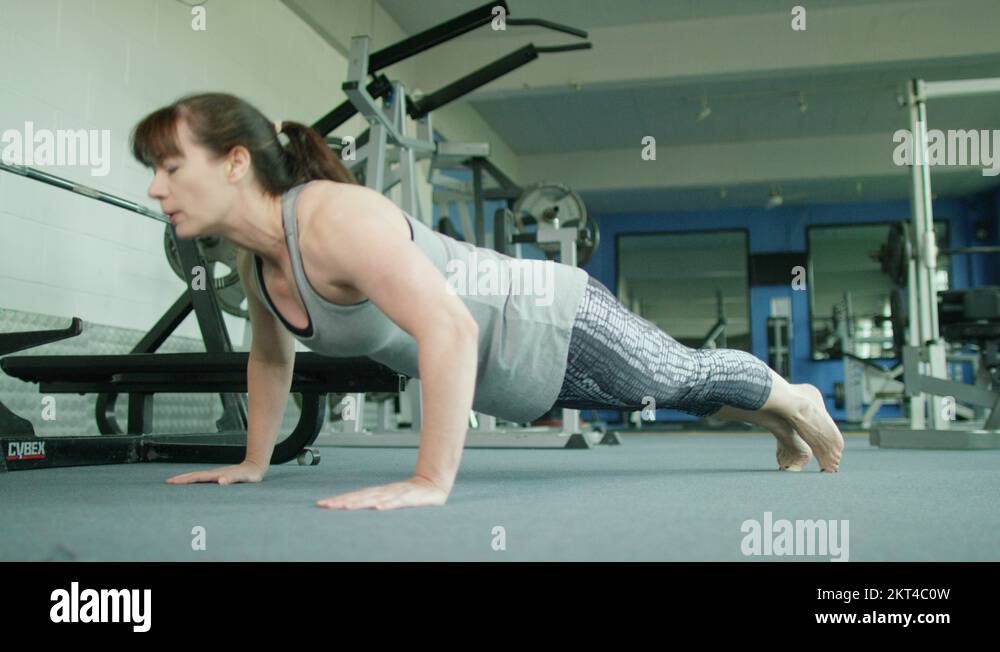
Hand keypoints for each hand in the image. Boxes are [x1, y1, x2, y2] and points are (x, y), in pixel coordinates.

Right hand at [166, 461, 264, 484]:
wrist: (255, 466)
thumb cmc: (250, 475)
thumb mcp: (243, 478)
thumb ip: (233, 479)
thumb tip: (221, 482)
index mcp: (217, 475)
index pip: (197, 478)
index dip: (185, 480)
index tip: (173, 481)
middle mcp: (214, 474)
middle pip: (194, 476)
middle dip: (181, 479)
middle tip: (167, 482)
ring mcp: (216, 475)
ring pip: (197, 476)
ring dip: (186, 479)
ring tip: (175, 482)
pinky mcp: (218, 477)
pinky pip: (203, 479)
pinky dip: (194, 480)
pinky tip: (191, 483)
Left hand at [317, 476, 448, 510]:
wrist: (434, 484)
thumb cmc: (411, 494)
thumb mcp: (390, 499)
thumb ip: (374, 502)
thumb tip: (352, 506)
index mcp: (379, 492)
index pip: (355, 496)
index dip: (339, 499)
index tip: (322, 504)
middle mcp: (385, 491)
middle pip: (360, 496)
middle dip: (343, 501)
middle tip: (327, 505)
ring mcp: (397, 493)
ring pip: (376, 498)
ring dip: (360, 502)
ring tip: (346, 507)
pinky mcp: (411, 497)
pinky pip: (399, 501)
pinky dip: (389, 504)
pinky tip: (379, 507)